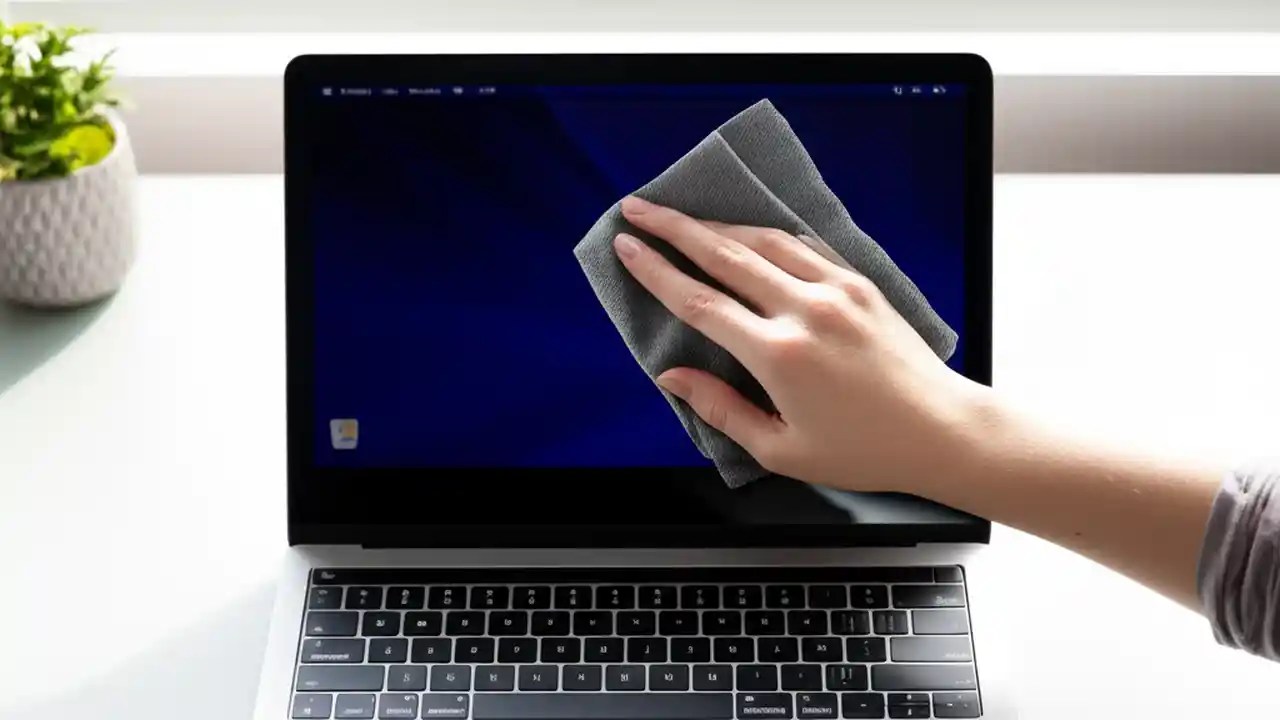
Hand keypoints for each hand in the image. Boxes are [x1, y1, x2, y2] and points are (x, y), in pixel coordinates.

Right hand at [614, 195, 993, 492]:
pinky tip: (747, 232)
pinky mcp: (860, 284)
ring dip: (718, 224)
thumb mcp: (781, 450)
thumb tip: (672, 376)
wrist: (941, 430)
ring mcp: (837, 290)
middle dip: (675, 227)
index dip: (656, 272)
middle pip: (724, 254)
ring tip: (683, 217)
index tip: (627, 248)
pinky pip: (803, 246)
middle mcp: (806, 310)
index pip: (700, 302)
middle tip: (638, 208)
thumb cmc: (863, 451)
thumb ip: (721, 409)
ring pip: (763, 240)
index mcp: (779, 355)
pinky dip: (768, 234)